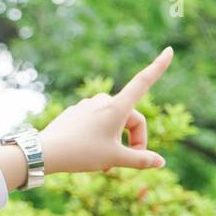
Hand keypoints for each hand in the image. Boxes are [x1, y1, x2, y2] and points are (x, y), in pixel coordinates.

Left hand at [4, 47, 172, 182]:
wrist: (46, 152)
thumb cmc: (82, 153)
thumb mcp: (115, 158)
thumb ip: (140, 160)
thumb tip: (161, 162)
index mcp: (117, 106)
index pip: (144, 82)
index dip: (158, 67)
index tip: (169, 50)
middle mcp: (103, 101)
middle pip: (131, 119)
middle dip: (133, 142)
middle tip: (123, 164)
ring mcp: (88, 106)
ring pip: (113, 124)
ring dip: (115, 143)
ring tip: (105, 164)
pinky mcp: (76, 113)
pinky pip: (96, 125)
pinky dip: (100, 140)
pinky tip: (90, 155)